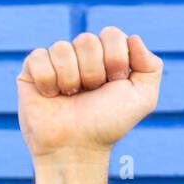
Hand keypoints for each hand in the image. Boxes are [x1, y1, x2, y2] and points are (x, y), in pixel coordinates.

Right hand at [17, 28, 162, 159]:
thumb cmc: (108, 124)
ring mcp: (56, 61)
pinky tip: (51, 96)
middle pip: (87, 40)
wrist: (76, 148)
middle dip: (93, 72)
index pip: (112, 34)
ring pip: (62, 48)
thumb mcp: (142, 99)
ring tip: (71, 97)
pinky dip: (48, 82)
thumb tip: (134, 38)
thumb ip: (151, 66)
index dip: (115, 61)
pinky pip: (39, 58)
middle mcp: (82, 55)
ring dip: (71, 79)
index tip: (114, 84)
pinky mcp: (32, 70)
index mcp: (108, 56)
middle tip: (91, 93)